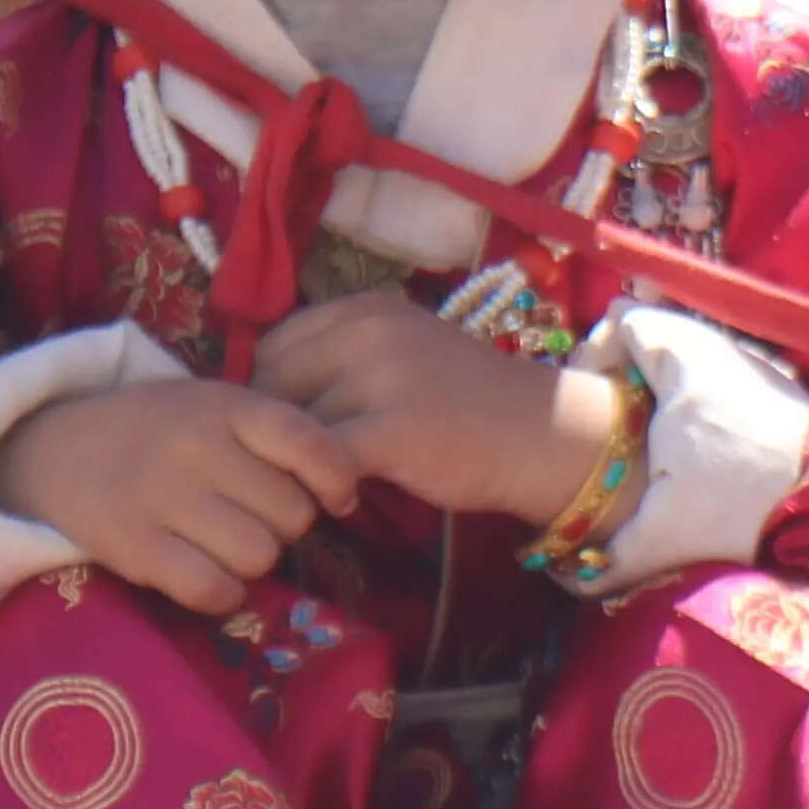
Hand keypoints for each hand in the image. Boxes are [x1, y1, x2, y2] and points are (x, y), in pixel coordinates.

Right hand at [0, 378, 364, 614]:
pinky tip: (204, 577)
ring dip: (250, 562)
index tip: (336, 497)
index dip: (336, 479)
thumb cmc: (153, 432)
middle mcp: (194, 445)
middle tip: (248, 517)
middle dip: (281, 524)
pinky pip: (213, 589)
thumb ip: (270, 434)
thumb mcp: (209, 407)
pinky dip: (220, 594)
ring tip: (220, 544)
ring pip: (259, 556)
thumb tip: (346, 490)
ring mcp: (161, 495)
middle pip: (292, 514)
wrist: (50, 451)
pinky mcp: (134, 545)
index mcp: (222, 404)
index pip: (309, 441)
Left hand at [256, 291, 628, 524]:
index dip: (269, 390)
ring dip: (298, 462)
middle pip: (274, 383)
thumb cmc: (466, 401)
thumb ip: (341, 358)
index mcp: (363, 309)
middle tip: (297, 465)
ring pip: (296, 425)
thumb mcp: (400, 352)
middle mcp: (367, 331)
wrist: (540, 432)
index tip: (289, 427)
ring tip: (322, 483)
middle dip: (274, 429)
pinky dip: (324, 485)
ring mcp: (380, 376)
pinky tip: (344, 500)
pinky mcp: (393, 428)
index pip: (274, 344)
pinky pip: (325, 458)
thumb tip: (267, 395)